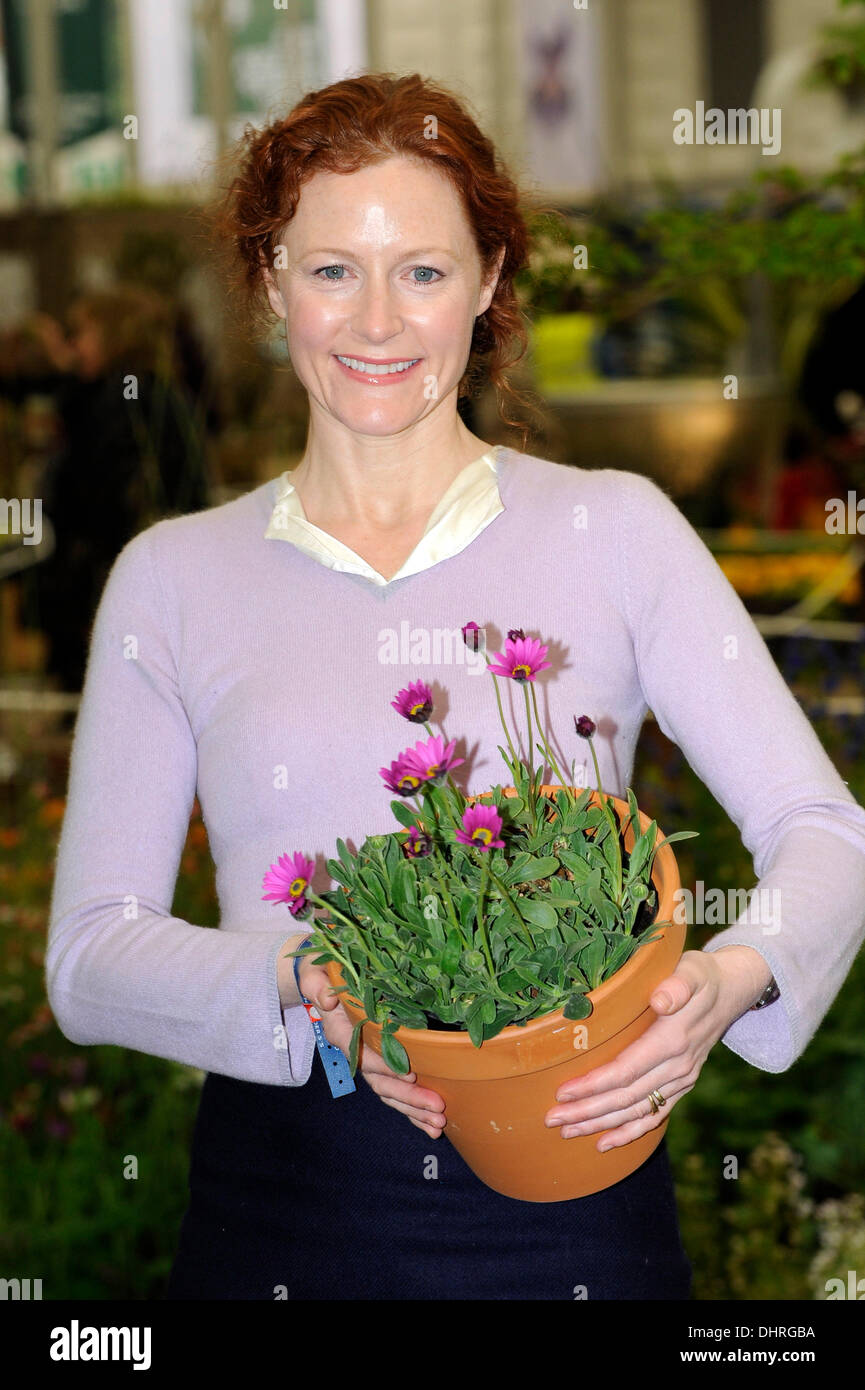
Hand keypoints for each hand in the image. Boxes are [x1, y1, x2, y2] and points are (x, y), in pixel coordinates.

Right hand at [298, 956, 446, 1139]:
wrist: (323, 979)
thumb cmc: (322, 974)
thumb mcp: (315, 976)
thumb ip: (317, 987)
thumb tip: (328, 1000)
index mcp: (342, 1033)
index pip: (363, 1055)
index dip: (385, 1065)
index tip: (409, 1072)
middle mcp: (356, 1052)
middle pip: (381, 1082)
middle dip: (408, 1098)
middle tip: (436, 1107)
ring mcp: (369, 1060)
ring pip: (390, 1092)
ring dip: (414, 1110)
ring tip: (438, 1122)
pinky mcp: (382, 1062)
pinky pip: (396, 1090)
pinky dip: (413, 1109)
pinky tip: (432, 1123)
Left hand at [544, 946, 771, 1151]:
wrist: (732, 990)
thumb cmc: (702, 975)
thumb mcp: (692, 970)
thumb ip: (678, 985)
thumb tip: (661, 1000)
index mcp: (673, 1040)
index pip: (626, 1071)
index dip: (594, 1086)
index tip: (563, 1093)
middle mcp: (678, 1066)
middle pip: (625, 1098)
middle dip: (587, 1112)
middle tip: (551, 1119)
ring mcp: (682, 1079)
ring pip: (636, 1111)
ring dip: (600, 1125)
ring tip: (567, 1132)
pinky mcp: (682, 1085)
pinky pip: (655, 1116)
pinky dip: (630, 1133)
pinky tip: (604, 1143)